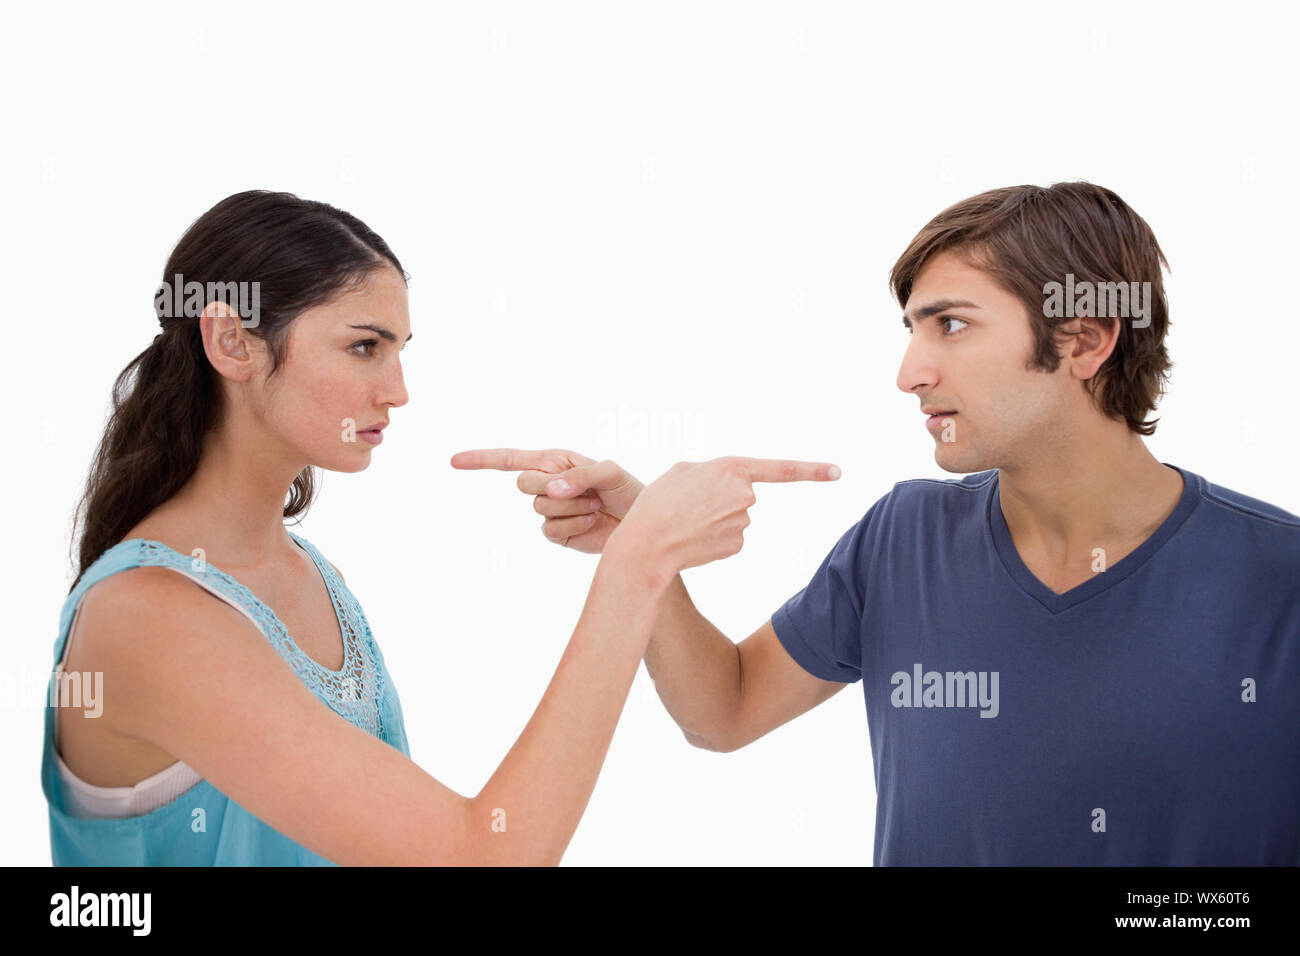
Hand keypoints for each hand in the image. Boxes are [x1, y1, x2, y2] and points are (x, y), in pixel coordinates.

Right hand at [450, 448, 644, 553]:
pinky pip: (551, 529)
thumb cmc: (627, 490)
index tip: (454, 461)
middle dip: (552, 487)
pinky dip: (574, 525)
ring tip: (595, 505)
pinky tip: (591, 521)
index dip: (481, 459)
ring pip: (539, 509)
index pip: (510, 459)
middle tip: (585, 490)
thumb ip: (580, 475)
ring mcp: (549, 510)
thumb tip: (550, 488)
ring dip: (572, 507)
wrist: (640, 525)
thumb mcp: (610, 473)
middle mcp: (547, 484)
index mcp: (554, 462)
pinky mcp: (557, 533)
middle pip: (524, 484)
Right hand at [610, 456, 840, 576]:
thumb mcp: (681, 471)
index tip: (838, 472)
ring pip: (734, 516)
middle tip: (687, 503)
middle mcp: (745, 495)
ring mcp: (743, 523)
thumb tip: (725, 488)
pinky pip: (729, 537)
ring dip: (713, 518)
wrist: (647, 545)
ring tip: (685, 521)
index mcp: (733, 468)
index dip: (812, 470)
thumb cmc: (657, 503)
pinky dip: (713, 538)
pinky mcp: (737, 546)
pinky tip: (693, 538)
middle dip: (719, 498)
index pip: (782, 469)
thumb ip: (710, 472)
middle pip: (742, 494)